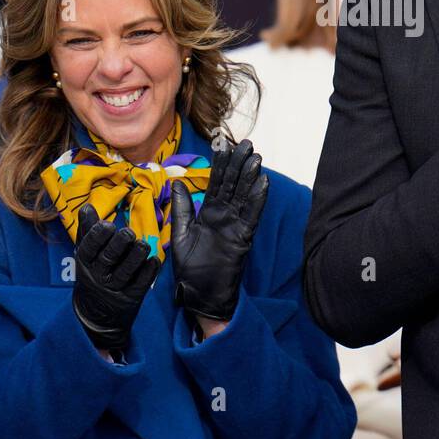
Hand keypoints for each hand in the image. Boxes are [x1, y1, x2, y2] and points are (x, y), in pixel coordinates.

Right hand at [72, 203, 162, 350]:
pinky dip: (148, 273)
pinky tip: (155, 261)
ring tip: (143, 245)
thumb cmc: (93, 272)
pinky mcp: (130, 299)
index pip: (88, 249)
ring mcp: (114, 289)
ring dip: (135, 258)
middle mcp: (98, 277)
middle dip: (118, 246)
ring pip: (125, 273)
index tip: (107, 224)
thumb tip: (87, 207)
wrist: (96, 314)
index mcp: (85, 263)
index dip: (97, 237)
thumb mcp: (86, 254)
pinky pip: (140, 285)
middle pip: (107, 260)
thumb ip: (88, 230)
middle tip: (128, 233)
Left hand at [170, 139, 268, 321]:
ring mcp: (234, 225)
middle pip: (232, 184)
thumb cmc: (190, 269)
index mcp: (208, 213)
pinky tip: (262, 183)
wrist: (199, 295)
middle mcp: (223, 215)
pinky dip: (257, 199)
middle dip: (238, 163)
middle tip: (246, 143)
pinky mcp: (242, 238)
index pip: (216, 183)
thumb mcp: (180, 234)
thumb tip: (176, 183)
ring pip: (243, 196)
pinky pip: (250, 215)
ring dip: (249, 176)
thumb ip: (182, 209)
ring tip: (255, 156)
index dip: (220, 165)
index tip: (224, 145)